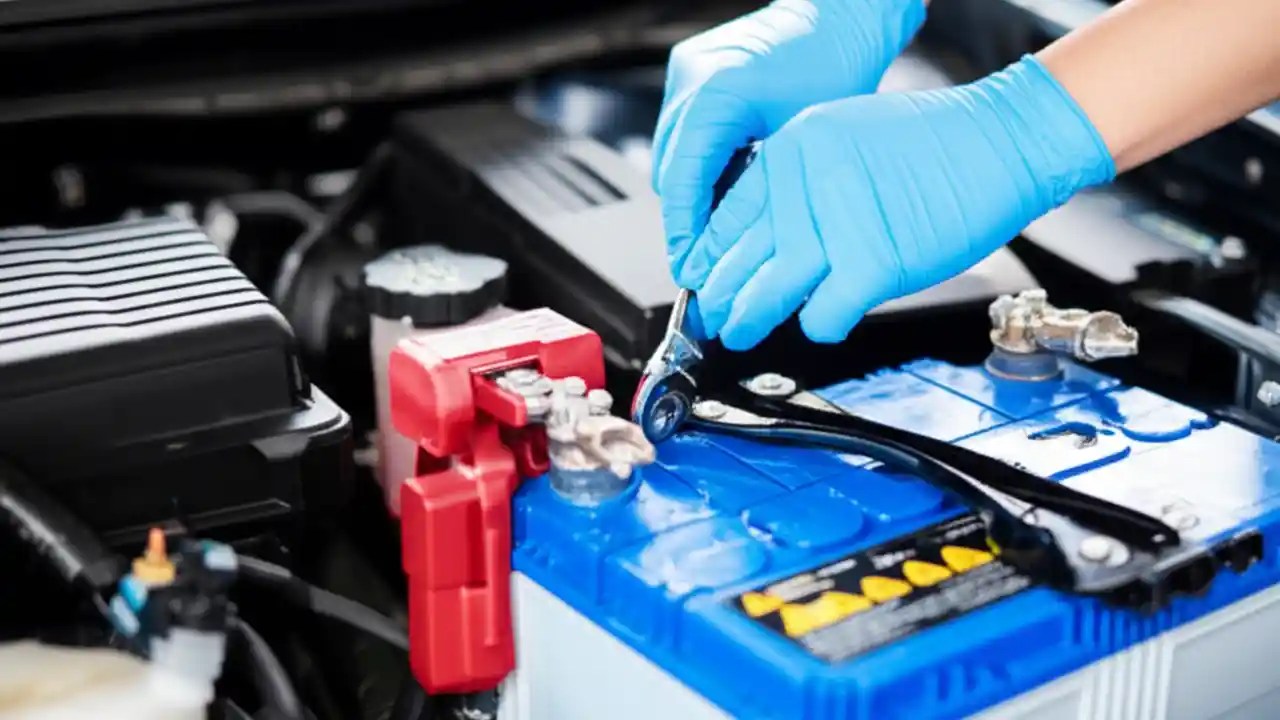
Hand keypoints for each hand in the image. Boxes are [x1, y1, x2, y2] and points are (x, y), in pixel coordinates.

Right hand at [653, 0, 927, 282]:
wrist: (840, 14)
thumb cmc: (837, 66)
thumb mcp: (798, 147)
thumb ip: (757, 195)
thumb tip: (732, 249)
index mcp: (715, 97)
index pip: (684, 183)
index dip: (686, 234)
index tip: (690, 270)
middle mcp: (689, 81)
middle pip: (671, 172)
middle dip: (687, 219)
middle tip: (705, 261)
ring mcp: (685, 73)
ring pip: (673, 154)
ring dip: (693, 191)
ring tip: (720, 227)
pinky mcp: (690, 70)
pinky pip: (683, 129)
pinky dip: (700, 161)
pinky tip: (726, 183)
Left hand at [684, 56, 1115, 349]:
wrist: (1004, 142)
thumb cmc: (940, 145)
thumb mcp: (846, 140)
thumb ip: (804, 187)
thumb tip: (768, 240)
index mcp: (795, 148)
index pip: (732, 214)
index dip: (714, 255)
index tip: (704, 279)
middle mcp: (806, 181)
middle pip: (745, 255)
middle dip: (724, 294)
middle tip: (715, 317)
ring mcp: (838, 223)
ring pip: (772, 289)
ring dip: (752, 318)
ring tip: (739, 334)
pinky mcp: (872, 263)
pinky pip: (825, 314)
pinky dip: (821, 326)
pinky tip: (822, 325)